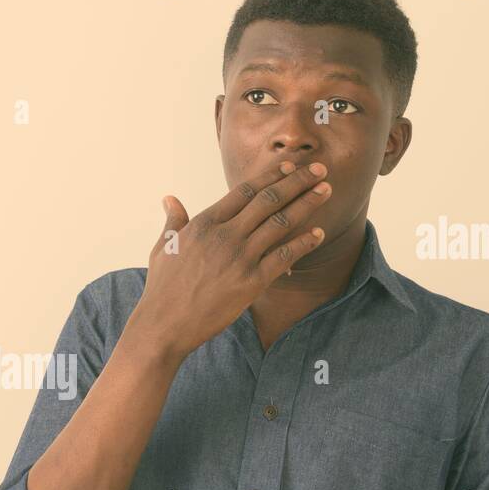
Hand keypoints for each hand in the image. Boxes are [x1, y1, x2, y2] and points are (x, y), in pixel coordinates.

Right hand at [126, 160, 331, 361]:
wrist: (165, 323)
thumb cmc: (162, 287)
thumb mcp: (164, 247)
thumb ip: (173, 221)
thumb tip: (169, 199)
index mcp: (205, 223)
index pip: (244, 191)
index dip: (270, 175)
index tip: (288, 165)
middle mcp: (225, 235)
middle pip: (269, 200)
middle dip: (297, 181)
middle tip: (319, 170)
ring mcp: (240, 257)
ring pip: (281, 222)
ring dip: (307, 203)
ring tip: (325, 190)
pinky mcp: (252, 281)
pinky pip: (284, 256)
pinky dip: (304, 243)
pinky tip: (319, 234)